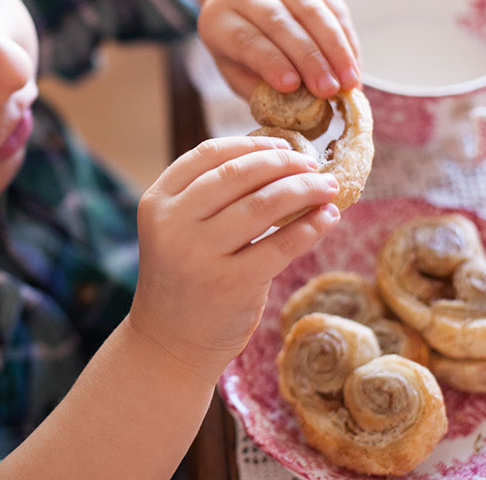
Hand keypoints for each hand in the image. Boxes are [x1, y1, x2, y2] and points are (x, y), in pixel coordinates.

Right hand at [129, 136, 340, 379]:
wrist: (169, 342)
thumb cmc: (184, 278)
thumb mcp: (177, 231)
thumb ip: (209, 197)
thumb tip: (278, 157)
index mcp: (157, 203)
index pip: (208, 154)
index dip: (251, 144)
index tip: (283, 144)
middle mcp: (174, 225)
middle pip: (240, 174)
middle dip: (284, 164)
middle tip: (313, 165)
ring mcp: (200, 255)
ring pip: (264, 205)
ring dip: (304, 190)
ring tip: (328, 187)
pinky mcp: (232, 284)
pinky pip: (282, 245)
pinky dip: (312, 228)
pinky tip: (328, 218)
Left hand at [197, 0, 360, 99]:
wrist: (241, 3)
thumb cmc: (236, 49)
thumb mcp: (234, 71)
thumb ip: (258, 88)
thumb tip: (295, 108)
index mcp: (220, 20)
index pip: (246, 39)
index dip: (271, 62)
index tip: (292, 86)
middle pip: (281, 24)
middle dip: (310, 59)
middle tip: (329, 89)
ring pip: (311, 10)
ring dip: (335, 48)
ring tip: (349, 80)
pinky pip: (332, 5)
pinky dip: (346, 37)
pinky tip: (353, 63)